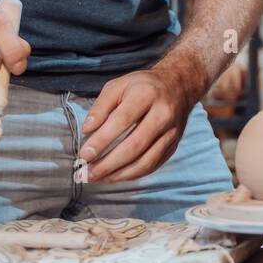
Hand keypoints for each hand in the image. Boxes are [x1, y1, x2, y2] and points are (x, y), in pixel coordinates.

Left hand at [79, 64, 196, 182]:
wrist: (179, 86)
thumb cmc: (143, 86)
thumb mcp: (118, 85)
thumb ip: (101, 106)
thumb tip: (87, 130)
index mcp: (146, 95)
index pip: (122, 121)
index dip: (102, 140)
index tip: (84, 154)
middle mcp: (162, 115)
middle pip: (134, 146)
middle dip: (108, 164)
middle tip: (86, 173)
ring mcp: (171, 133)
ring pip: (145, 161)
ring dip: (119, 174)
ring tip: (98, 178)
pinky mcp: (174, 146)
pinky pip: (152, 165)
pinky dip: (132, 174)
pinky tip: (115, 175)